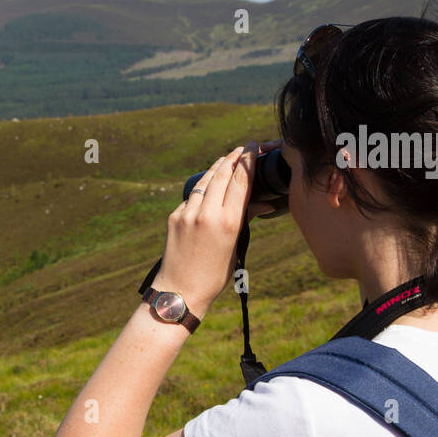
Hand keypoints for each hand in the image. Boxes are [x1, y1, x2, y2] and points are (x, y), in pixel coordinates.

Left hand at [152, 141, 274, 318]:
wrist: (180, 291)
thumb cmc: (214, 275)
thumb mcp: (235, 247)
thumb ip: (245, 221)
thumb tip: (263, 205)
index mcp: (229, 222)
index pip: (241, 181)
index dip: (248, 159)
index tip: (254, 145)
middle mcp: (207, 214)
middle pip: (223, 174)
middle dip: (234, 157)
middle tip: (244, 147)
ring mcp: (188, 214)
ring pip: (205, 181)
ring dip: (217, 167)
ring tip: (227, 159)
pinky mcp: (174, 217)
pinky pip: (192, 196)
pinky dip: (202, 187)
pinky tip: (208, 183)